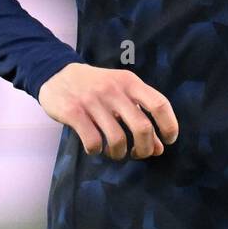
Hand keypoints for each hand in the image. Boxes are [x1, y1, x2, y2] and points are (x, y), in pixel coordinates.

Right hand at [38, 63, 178, 160]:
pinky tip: (95, 147)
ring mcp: (93, 101)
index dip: (169, 126)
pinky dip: (97, 151)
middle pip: (142, 127)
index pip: (160, 104)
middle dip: (144, 148)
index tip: (167, 141)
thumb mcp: (122, 94)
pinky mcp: (73, 112)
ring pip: (118, 139)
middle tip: (138, 154)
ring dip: (119, 153)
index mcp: (130, 82)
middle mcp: (114, 90)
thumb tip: (159, 148)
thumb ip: (141, 116)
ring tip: (115, 152)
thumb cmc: (97, 88)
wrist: (58, 74)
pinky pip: (93, 142)